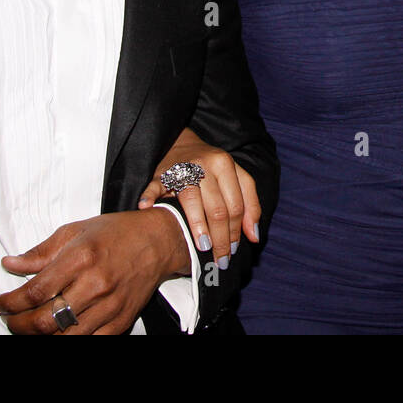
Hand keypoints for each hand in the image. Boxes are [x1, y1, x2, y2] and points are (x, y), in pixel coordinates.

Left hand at [0, 210, 188, 334]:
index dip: (10, 303)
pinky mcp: (120, 321)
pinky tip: (58, 332)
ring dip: (39, 336)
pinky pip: (88, 342)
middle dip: (18, 325)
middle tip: (11, 319)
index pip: (34, 292)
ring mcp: (109, 306)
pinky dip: (67, 340)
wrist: (158, 241)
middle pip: (44, 321)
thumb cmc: (117, 233)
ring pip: (63, 338)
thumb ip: (41, 252)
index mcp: (81, 258)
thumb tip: (10, 264)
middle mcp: (95, 284)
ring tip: (31, 326)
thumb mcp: (75, 231)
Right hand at [138, 126, 260, 269]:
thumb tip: (254, 237)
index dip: (236, 231)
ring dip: (198, 227)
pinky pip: (154, 186)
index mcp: (226, 165)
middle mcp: (205, 165)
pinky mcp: (160, 173)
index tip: (232, 251)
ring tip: (202, 248)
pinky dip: (150, 197)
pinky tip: (148, 209)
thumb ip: (250, 204)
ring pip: (192, 201)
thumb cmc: (212, 167)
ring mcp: (182, 168)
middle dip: (220, 239)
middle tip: (220, 259)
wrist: (179, 143)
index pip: (236, 205)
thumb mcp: (236, 179)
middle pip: (217, 209)